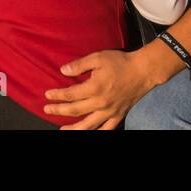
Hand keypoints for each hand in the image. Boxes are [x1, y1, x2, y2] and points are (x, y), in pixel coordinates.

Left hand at [42, 49, 156, 129]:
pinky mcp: (119, 115)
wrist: (143, 71)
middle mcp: (101, 103)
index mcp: (94, 88)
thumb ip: (79, 65)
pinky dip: (97, 133)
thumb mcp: (97, 57)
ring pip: (89, 125)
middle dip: (59, 111)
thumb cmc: (120, 62)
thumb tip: (62, 70)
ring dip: (74, 129)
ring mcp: (110, 112)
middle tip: (47, 109)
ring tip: (62, 130)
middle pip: (75, 111)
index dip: (57, 96)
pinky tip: (88, 133)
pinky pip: (106, 129)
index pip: (70, 95)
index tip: (47, 95)